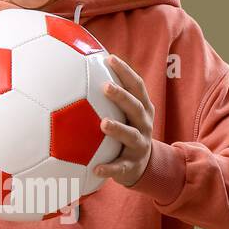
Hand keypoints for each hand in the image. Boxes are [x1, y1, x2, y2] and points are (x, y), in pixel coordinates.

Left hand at [93, 54, 153, 187]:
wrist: (143, 167)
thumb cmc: (127, 132)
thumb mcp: (125, 114)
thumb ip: (111, 96)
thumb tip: (83, 67)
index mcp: (143, 109)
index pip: (137, 86)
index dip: (125, 72)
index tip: (110, 58)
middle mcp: (144, 125)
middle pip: (136, 107)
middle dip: (122, 96)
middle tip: (106, 86)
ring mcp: (140, 145)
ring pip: (131, 136)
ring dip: (118, 129)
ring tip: (103, 124)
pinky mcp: (132, 166)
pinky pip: (120, 168)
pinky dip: (109, 169)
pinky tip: (95, 169)